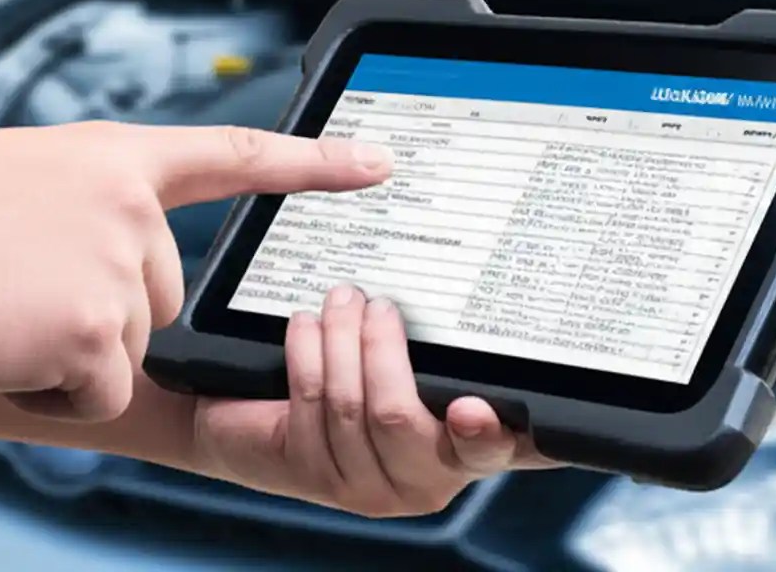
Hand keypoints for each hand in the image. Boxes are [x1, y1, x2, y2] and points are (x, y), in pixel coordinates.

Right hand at [0, 121, 393, 421]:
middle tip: (19, 286)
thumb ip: (100, 217)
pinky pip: (101, 388)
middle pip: (164, 295)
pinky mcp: (94, 325)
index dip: (317, 163)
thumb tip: (137, 284)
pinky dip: (51, 388)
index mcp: (118, 158)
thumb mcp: (33, 184)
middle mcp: (131, 203)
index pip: (239, 155)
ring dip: (68, 349)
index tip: (379, 163)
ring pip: (130, 346)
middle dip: (101, 313)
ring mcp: (117, 262)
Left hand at [193, 285, 557, 516]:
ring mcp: (368, 488)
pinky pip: (311, 405)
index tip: (469, 409)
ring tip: (342, 299)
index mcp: (471, 453)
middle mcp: (426, 483)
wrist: (277, 432)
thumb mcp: (422, 372)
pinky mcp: (316, 477)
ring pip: (349, 407)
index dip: (488, 436)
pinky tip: (307, 326)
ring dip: (341, 339)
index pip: (498, 449)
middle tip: (378, 304)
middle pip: (399, 419)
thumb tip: (466, 287)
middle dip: (380, 349)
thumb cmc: (372, 386)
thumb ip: (447, 355)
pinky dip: (307, 354)